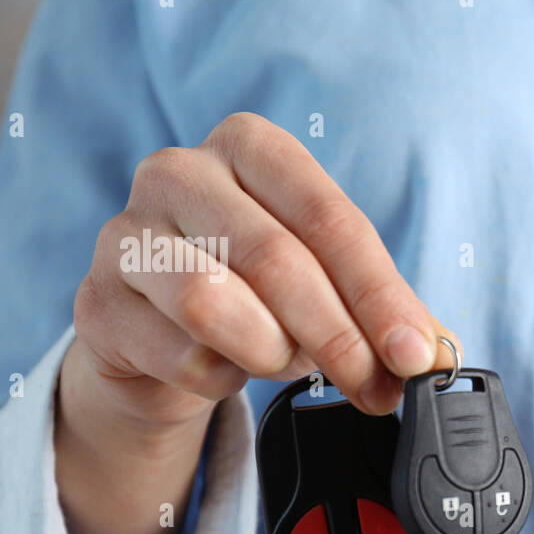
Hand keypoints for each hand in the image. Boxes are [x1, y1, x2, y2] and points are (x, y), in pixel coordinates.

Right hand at [57, 112, 455, 533]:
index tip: (415, 356)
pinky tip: (227, 370)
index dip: (381, 296)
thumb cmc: (258, 292)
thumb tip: (435, 355)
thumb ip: (385, 313)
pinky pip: (178, 353)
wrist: (161, 337)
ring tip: (289, 364)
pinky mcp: (98, 303)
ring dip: (273, 352)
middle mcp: (179, 172)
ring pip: (215, 302)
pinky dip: (221, 377)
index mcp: (251, 147)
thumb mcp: (329, 285)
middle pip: (278, 260)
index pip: (331, 219)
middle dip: (340, 337)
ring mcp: (126, 234)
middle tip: (375, 386)